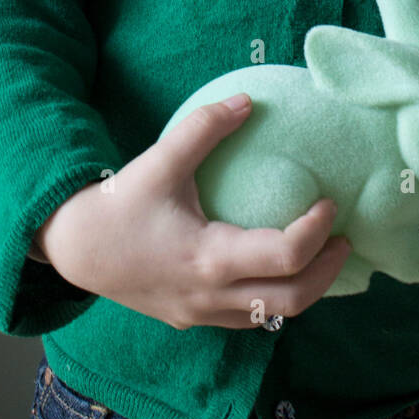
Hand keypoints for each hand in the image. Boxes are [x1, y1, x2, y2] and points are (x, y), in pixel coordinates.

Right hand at [35, 95, 351, 328]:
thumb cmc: (117, 206)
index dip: (317, 232)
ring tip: (321, 254)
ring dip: (305, 289)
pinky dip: (274, 296)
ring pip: (272, 315)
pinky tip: (278, 269)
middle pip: (292, 301)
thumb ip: (205, 128)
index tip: (330, 203)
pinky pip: (247, 318)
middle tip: (344, 238)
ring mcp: (202, 314)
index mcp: (208, 259)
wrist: (74, 250)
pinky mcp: (192, 318)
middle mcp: (210, 296)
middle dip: (327, 271)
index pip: (285, 257)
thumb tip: (247, 101)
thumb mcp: (160, 160)